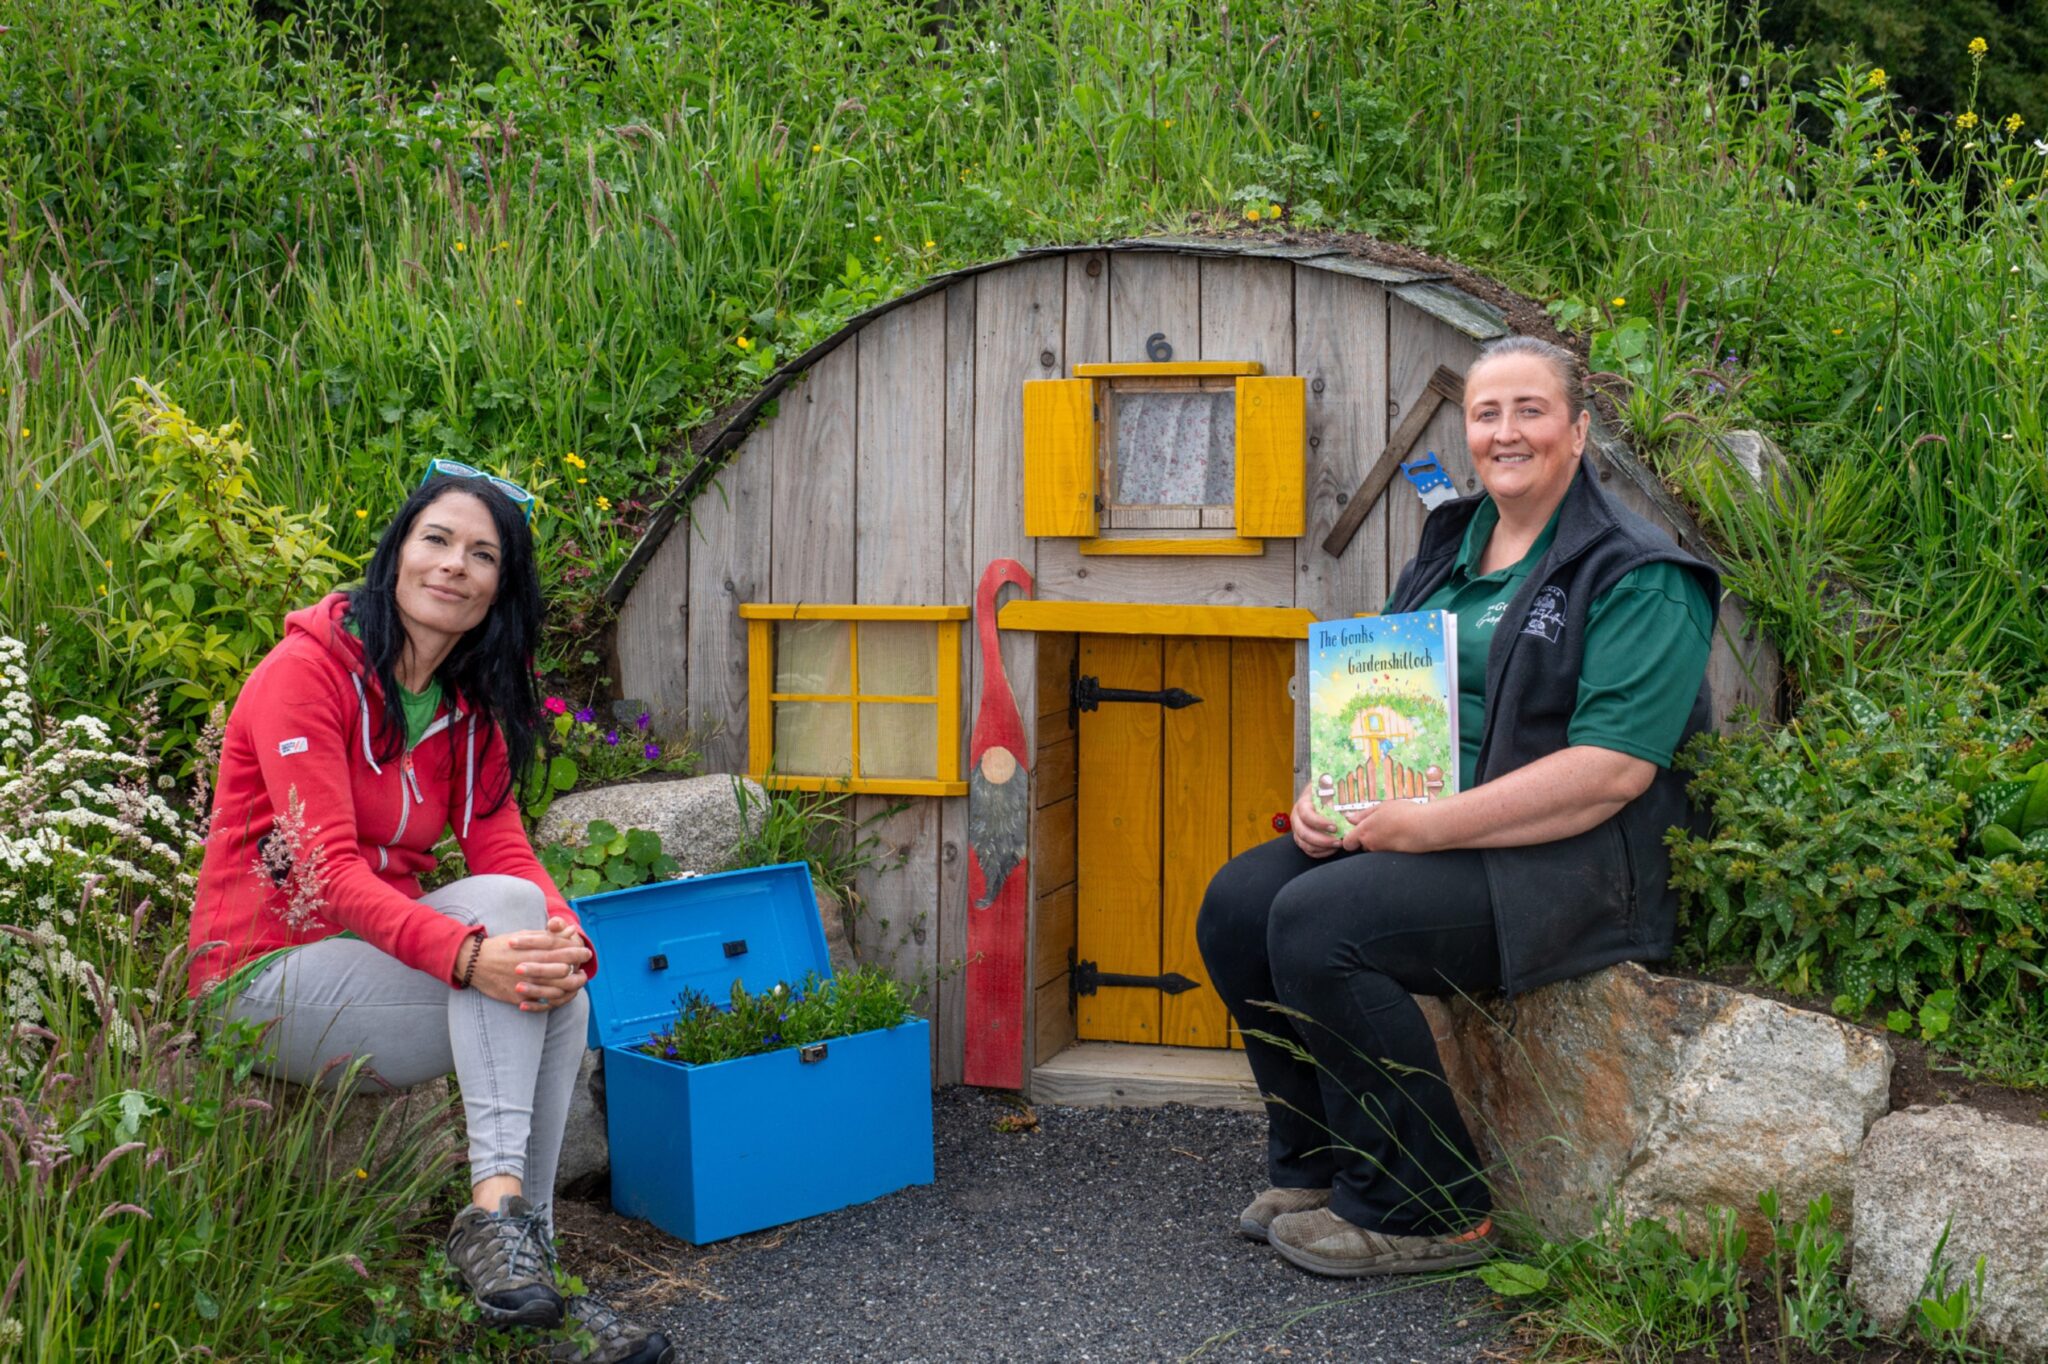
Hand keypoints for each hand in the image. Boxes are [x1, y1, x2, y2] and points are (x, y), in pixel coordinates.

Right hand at [467, 919, 592, 1010]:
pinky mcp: (518, 998)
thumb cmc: (503, 946)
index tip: (586, 952)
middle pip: (563, 971)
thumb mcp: (526, 935)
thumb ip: (550, 935)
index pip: (563, 951)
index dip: (578, 952)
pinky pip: (541, 1003)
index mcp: (534, 951)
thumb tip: (571, 929)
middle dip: (578, 970)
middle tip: (585, 971)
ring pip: (555, 989)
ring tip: (577, 983)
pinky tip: (561, 995)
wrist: (474, 962)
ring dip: (570, 987)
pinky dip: (553, 1000)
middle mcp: (531, 968)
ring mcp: (525, 985)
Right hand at [1289, 781, 1342, 858]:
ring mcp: (1298, 830)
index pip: (1306, 815)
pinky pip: (1308, 851)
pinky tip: (1332, 849)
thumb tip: (1340, 796)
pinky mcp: (1302, 840)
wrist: (1319, 794)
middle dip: (1322, 840)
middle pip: (1304, 833)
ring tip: (1338, 845)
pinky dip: (1321, 853)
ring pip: (1305, 844)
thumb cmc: (1326, 791)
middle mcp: (1297, 818)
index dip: (1319, 823)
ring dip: (1322, 848)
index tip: (1335, 827)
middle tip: (1339, 841)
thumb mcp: (1328, 786)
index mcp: (1302, 804)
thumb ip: (1333, 790)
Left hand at [1339, 797, 1437, 854]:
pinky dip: (1392, 847)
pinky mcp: (1393, 858)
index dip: (1351, 838)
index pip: (1348, 842)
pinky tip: (1401, 838)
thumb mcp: (1382, 807)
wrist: (1426, 827)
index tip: (1358, 832)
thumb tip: (1349, 818)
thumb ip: (1363, 814)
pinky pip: (1387, 854)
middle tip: (1383, 827)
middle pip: (1362, 846)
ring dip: (1381, 843)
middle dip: (1368, 839)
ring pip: (1376, 850)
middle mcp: (1371, 845)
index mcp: (1364, 831)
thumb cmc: (1404, 814)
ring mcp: (1382, 853)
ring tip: (1395, 831)